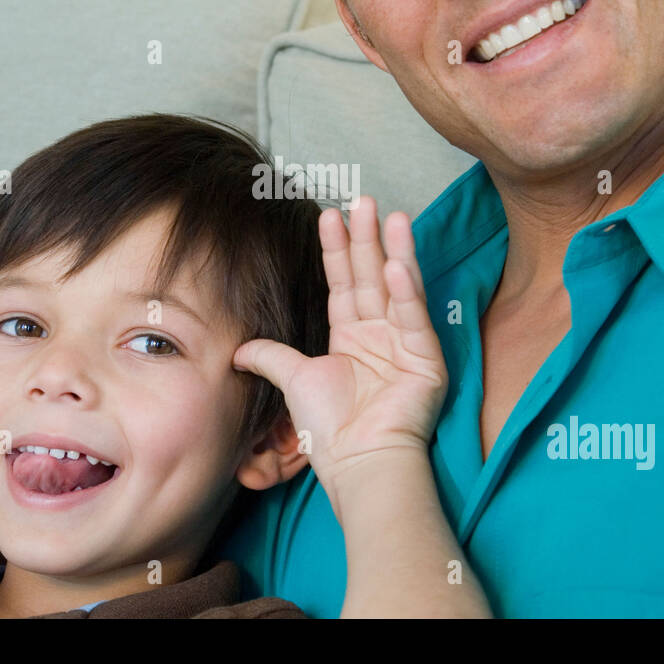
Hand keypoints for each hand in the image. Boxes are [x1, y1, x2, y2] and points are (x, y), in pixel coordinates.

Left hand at [233, 196, 447, 496]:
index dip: (336, 249)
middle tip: (362, 199)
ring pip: (397, 288)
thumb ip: (270, 358)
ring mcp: (405, 344)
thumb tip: (237, 348)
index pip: (343, 282)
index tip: (328, 214)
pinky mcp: (426, 360)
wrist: (358, 464)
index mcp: (351, 336)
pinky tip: (397, 265)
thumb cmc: (330, 430)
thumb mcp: (293, 382)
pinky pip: (413, 320)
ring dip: (394, 251)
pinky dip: (406, 293)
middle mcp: (380, 334)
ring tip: (390, 216)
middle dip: (366, 238)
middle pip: (371, 276)